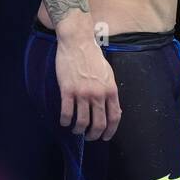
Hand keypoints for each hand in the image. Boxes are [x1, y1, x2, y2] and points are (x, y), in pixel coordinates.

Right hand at [55, 15, 120, 141]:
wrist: (77, 42)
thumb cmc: (92, 57)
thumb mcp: (108, 74)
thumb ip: (110, 93)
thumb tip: (115, 111)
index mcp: (110, 90)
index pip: (114, 117)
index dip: (110, 131)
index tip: (104, 136)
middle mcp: (98, 94)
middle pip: (99, 124)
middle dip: (94, 135)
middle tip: (89, 137)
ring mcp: (82, 93)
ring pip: (82, 122)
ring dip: (79, 130)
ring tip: (76, 129)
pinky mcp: (67, 90)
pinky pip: (67, 113)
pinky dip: (65, 121)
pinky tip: (64, 121)